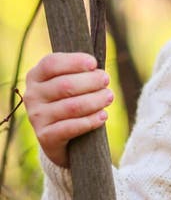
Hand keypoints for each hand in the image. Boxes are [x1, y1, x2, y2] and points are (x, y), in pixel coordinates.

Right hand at [23, 53, 113, 167]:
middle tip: (106, 81)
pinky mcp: (45, 136)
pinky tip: (103, 115)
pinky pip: (71, 127)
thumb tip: (98, 70)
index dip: (74, 61)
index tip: (94, 63)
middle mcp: (32, 95)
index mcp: (35, 76)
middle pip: (65, 85)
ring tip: (108, 97)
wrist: (58, 137)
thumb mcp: (66, 82)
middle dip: (91, 81)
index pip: (51, 64)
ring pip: (72, 106)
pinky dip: (91, 120)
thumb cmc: (68, 100)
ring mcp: (37, 117)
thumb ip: (78, 72)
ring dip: (95, 100)